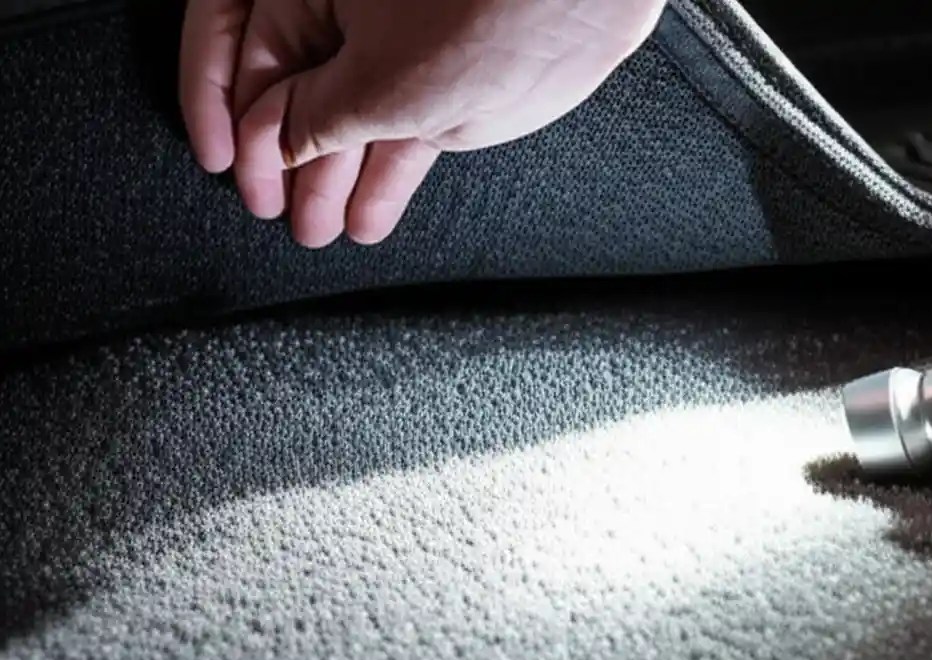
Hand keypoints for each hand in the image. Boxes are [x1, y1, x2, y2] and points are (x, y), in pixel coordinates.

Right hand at [179, 0, 664, 247]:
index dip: (218, 108)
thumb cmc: (477, 11)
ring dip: (327, 181)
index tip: (223, 167)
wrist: (577, 4)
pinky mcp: (440, 91)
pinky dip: (382, 181)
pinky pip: (397, 138)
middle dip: (276, 158)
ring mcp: (394, 54)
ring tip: (317, 230)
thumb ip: (307, 122)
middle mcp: (344, 15)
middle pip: (287, 90)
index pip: (233, 44)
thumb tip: (264, 147)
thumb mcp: (370, 83)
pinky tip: (365, 220)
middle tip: (273, 209)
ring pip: (344, 123)